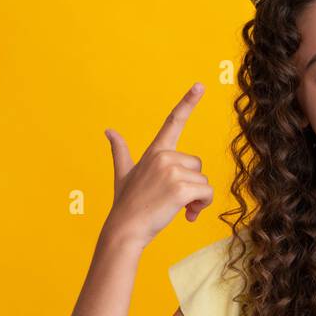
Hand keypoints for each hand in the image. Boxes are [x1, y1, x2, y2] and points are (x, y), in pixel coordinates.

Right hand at [102, 83, 213, 248]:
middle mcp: (163, 156)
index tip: (200, 85)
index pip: (173, 121)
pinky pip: (206, 193)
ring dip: (197, 199)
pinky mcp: (180, 187)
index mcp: (155, 151)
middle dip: (192, 185)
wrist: (124, 230)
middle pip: (197, 166)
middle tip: (174, 201)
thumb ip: (120, 151)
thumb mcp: (123, 174)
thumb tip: (108, 131)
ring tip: (178, 208)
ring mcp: (171, 170)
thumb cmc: (126, 204)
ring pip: (204, 182)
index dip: (188, 102)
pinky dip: (202, 206)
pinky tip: (187, 215)